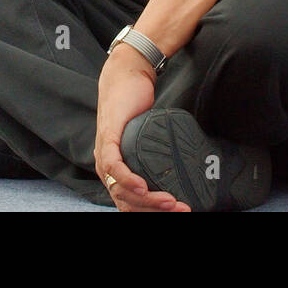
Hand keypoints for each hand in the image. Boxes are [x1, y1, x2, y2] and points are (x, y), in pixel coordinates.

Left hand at [93, 46, 187, 211]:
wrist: (128, 74)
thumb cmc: (136, 106)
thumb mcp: (145, 137)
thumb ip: (152, 154)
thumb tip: (180, 169)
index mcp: (113, 170)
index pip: (128, 203)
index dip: (151, 212)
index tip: (177, 211)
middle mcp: (105, 166)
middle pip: (126, 202)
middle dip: (155, 211)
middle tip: (181, 209)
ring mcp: (105, 152)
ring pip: (121, 189)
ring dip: (148, 200)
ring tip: (172, 202)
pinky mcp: (108, 137)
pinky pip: (114, 166)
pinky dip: (128, 180)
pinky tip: (143, 187)